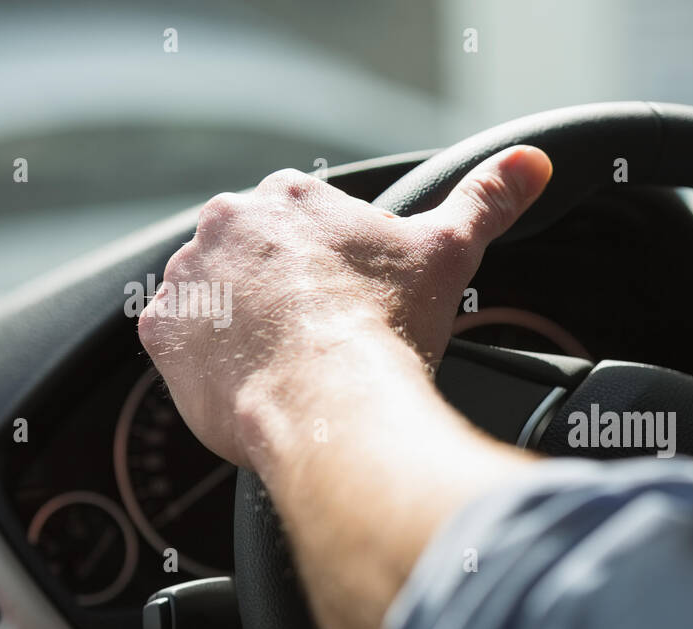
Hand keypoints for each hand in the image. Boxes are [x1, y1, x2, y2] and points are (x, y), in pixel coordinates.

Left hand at [138, 145, 553, 464]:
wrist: (334, 401)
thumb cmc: (387, 326)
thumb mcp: (449, 252)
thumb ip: (486, 201)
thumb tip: (530, 164)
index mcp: (290, 198)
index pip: (308, 226)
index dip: (338, 270)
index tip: (357, 303)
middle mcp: (226, 225)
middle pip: (257, 260)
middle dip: (286, 294)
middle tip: (327, 338)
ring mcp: (187, 278)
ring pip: (217, 298)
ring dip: (244, 323)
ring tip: (292, 363)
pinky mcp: (163, 333)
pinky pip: (182, 343)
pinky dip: (212, 361)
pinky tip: (256, 380)